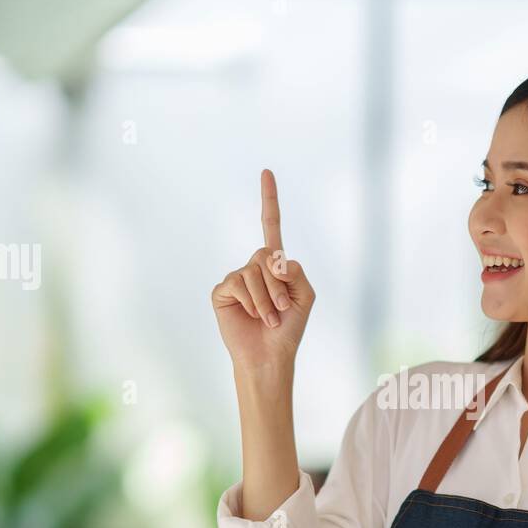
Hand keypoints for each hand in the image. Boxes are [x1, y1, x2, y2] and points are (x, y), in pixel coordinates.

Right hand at [211, 169, 314, 369]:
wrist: (270, 355)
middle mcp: (253, 267)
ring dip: (267, 299)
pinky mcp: (222, 291)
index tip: (266, 172)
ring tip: (270, 319)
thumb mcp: (306, 296)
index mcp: (275, 265)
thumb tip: (274, 259)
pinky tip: (253, 316)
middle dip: (279, 285)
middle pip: (266, 255)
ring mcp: (236, 278)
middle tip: (282, 310)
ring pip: (253, 272)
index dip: (269, 200)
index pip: (270, 226)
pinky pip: (238, 283)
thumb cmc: (289, 328)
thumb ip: (297, 272)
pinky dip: (252, 301)